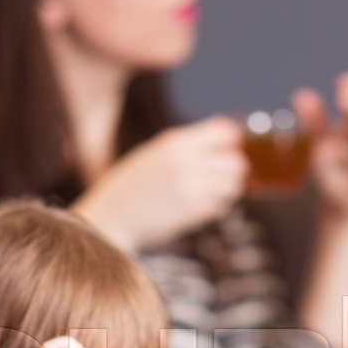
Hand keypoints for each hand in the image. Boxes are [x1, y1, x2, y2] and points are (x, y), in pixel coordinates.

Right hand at [73, 118, 247, 251]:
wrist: (111, 216)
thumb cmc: (130, 186)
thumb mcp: (153, 154)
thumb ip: (184, 147)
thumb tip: (227, 138)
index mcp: (175, 141)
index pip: (225, 131)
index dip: (232, 141)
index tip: (228, 150)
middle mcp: (186, 160)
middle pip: (236, 160)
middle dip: (232, 170)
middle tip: (221, 178)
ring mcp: (191, 186)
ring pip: (233, 185)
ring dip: (227, 190)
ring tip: (210, 194)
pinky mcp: (192, 211)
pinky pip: (221, 206)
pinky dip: (216, 207)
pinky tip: (199, 208)